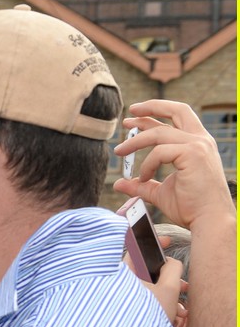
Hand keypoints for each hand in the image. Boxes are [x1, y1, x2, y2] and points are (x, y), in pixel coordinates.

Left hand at [113, 100, 234, 229]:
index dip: (155, 114)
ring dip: (135, 141)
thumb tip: (119, 183)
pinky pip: (160, 151)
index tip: (133, 117)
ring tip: (119, 151)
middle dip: (151, 107)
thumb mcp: (159, 192)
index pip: (176, 119)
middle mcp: (201, 140)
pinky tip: (142, 177)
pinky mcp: (193, 154)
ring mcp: (198, 145)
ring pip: (159, 133)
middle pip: (177, 110)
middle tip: (128, 114)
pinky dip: (146, 163)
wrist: (207, 220)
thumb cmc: (189, 207)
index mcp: (197, 144)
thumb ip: (141, 185)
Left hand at [128, 246, 187, 326]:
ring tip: (181, 308)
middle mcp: (117, 287)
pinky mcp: (124, 314)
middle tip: (183, 286)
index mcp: (122, 276)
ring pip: (147, 291)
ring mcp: (120, 302)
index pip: (134, 250)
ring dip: (167, 296)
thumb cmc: (144, 317)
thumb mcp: (167, 289)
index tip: (167, 241)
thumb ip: (172, 270)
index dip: (151, 243)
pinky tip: (172, 319)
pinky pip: (143, 305)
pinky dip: (158, 308)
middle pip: (145, 273)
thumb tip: (171, 262)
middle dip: (167, 279)